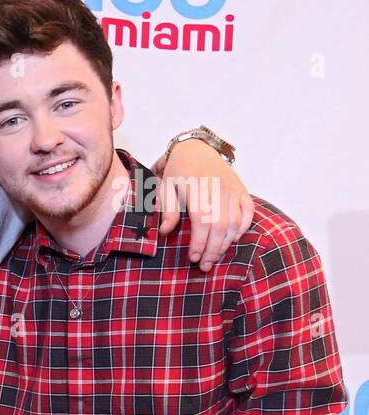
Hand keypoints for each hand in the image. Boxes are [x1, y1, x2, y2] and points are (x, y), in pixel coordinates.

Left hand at [157, 138, 254, 271]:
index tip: (193, 258)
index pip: (202, 222)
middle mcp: (218, 189)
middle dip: (213, 250)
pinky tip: (233, 239)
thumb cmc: (177, 171)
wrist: (196, 149)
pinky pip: (248, 212)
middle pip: (221, 226)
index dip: (199, 243)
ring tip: (216, 256)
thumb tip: (165, 232)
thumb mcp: (165, 188)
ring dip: (226, 243)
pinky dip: (243, 227)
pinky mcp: (242, 189)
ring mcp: (233, 189)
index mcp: (198, 189)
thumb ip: (167, 210)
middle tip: (205, 265)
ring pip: (235, 222)